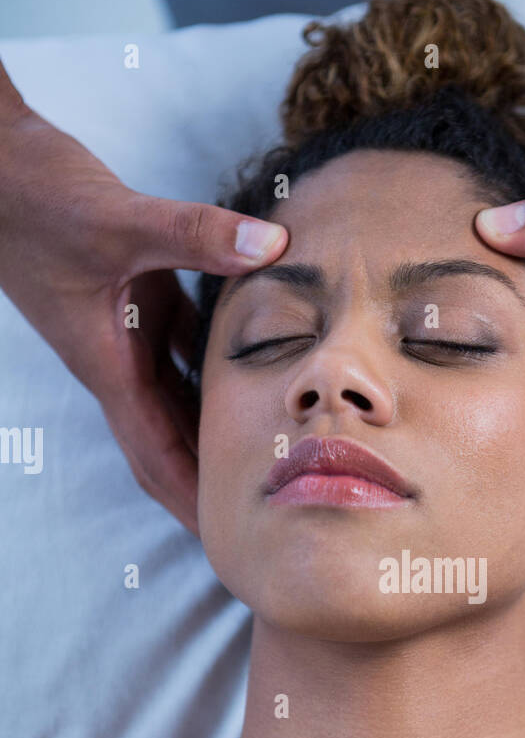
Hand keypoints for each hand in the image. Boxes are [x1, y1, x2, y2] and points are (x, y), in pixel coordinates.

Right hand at [0, 85, 286, 533]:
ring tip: (275, 461)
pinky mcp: (139, 297)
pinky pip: (190, 346)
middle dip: (212, 487)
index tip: (232, 543)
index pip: (159, 458)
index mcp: (111, 368)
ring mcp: (129, 331)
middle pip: (174, 446)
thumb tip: (275, 248)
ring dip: (221, 430)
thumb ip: (197, 235)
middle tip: (268, 519)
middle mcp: (121, 361)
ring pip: (185, 400)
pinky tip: (268, 365)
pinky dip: (223, 362)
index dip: (195, 503)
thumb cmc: (36, 194)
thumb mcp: (119, 219)